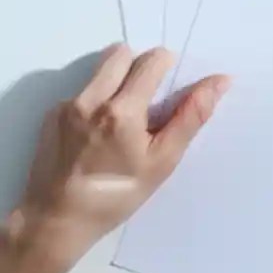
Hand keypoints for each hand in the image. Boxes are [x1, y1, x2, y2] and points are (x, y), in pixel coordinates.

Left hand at [1, 43, 229, 272]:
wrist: (57, 219)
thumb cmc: (118, 194)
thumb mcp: (163, 160)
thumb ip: (191, 116)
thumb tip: (219, 81)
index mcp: (122, 110)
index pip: (151, 60)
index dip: (167, 65)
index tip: (169, 87)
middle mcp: (90, 100)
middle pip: (120, 53)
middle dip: (139, 65)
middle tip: (147, 97)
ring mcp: (66, 106)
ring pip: (99, 70)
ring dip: (116, 79)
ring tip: (123, 117)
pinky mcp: (51, 115)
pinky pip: (81, 91)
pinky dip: (96, 100)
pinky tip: (98, 133)